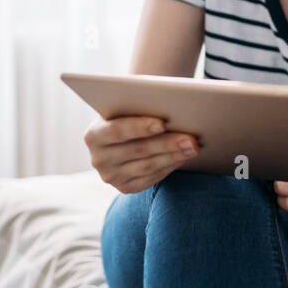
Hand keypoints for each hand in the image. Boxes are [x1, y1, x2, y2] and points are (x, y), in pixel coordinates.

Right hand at [84, 115, 200, 193]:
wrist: (123, 135)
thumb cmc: (130, 113)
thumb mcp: (128, 106)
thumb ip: (140, 104)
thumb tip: (172, 101)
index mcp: (93, 135)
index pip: (117, 130)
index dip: (139, 127)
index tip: (162, 123)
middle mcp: (98, 159)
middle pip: (138, 150)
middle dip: (167, 143)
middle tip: (191, 138)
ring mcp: (111, 176)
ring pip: (148, 166)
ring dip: (174, 156)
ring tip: (194, 147)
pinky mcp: (125, 187)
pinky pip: (151, 178)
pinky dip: (170, 166)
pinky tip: (184, 157)